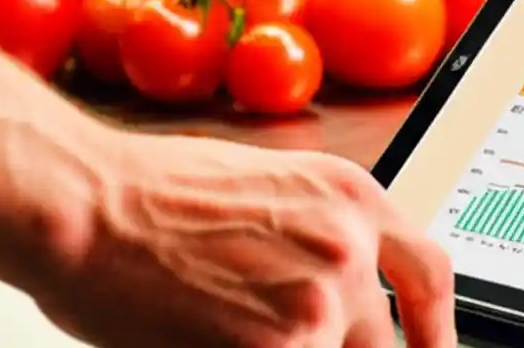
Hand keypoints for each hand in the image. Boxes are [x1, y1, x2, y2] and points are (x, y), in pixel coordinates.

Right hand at [34, 133, 457, 347]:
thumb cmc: (148, 194)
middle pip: (380, 340)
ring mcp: (320, 300)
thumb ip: (318, 241)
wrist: (87, 204)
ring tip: (225, 327)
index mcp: (351, 197)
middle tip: (290, 342)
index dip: (436, 328)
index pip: (431, 275)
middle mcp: (349, 245)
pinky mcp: (283, 347)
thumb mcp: (266, 191)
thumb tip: (340, 295)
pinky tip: (214, 341)